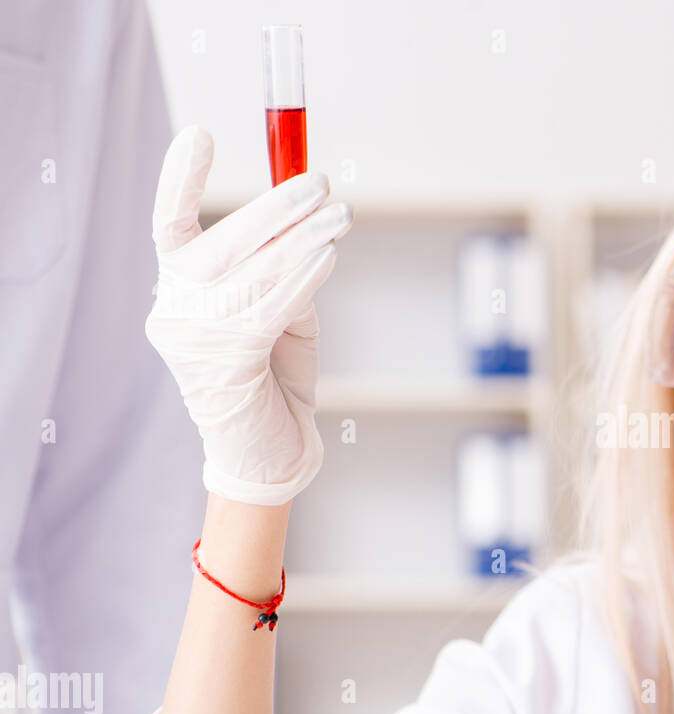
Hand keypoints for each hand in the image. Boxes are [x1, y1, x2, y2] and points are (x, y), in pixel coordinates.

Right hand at [146, 126, 352, 505]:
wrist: (268, 454)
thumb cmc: (273, 378)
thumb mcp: (275, 314)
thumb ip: (279, 273)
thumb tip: (306, 230)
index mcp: (179, 288)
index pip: (169, 224)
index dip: (179, 178)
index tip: (200, 135)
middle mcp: (177, 309)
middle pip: (221, 242)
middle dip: (275, 209)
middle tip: (319, 183)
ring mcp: (197, 338)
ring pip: (254, 272)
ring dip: (305, 239)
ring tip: (340, 214)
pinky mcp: (229, 361)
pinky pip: (272, 306)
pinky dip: (304, 278)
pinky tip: (327, 255)